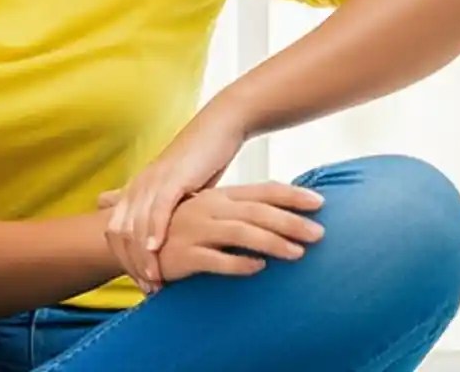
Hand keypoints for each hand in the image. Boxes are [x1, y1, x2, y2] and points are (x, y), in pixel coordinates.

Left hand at [98, 104, 249, 292]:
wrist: (219, 130)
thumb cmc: (200, 163)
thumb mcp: (175, 190)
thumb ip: (159, 209)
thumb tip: (156, 233)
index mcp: (136, 190)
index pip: (115, 231)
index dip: (122, 260)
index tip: (138, 283)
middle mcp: (138, 186)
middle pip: (119, 232)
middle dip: (130, 263)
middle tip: (144, 288)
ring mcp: (153, 181)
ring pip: (136, 224)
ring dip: (142, 255)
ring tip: (151, 279)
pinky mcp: (173, 177)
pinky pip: (158, 208)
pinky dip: (154, 229)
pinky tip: (155, 248)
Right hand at [151, 182, 325, 282]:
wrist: (139, 244)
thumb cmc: (182, 230)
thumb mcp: (211, 214)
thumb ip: (242, 212)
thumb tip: (281, 214)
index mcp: (218, 197)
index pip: (261, 191)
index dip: (291, 195)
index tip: (320, 203)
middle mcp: (208, 209)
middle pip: (257, 212)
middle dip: (290, 222)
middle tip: (319, 233)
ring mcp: (195, 230)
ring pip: (240, 234)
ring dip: (271, 242)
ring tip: (297, 253)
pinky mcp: (185, 254)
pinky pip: (215, 259)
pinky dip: (238, 263)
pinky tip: (258, 268)